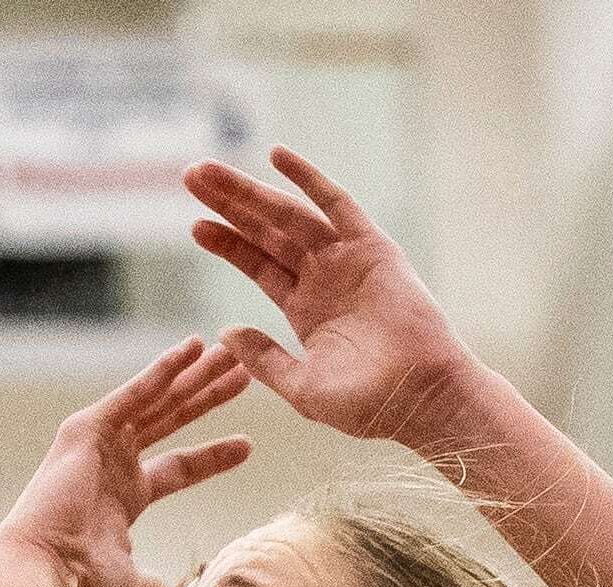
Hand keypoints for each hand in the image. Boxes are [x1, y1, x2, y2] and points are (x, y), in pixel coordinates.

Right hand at [0, 339, 253, 586]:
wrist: (44, 572)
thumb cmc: (80, 583)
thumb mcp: (130, 583)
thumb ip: (152, 586)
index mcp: (124, 496)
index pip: (178, 467)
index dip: (212, 456)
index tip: (248, 445)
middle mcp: (112, 462)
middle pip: (172, 422)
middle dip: (207, 397)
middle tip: (243, 374)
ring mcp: (99, 443)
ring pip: (158, 400)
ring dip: (194, 375)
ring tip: (230, 353)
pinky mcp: (87, 428)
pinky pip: (134, 392)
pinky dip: (162, 369)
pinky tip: (191, 348)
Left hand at [184, 148, 477, 445]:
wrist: (421, 397)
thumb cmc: (368, 405)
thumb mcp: (303, 388)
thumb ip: (265, 360)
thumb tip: (225, 332)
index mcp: (307, 310)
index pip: (258, 264)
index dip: (227, 243)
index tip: (195, 225)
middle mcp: (324, 278)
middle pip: (266, 231)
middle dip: (230, 204)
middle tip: (191, 175)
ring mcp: (348, 259)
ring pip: (289, 214)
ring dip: (251, 190)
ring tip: (209, 171)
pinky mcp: (372, 247)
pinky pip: (336, 204)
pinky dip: (308, 179)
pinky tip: (275, 155)